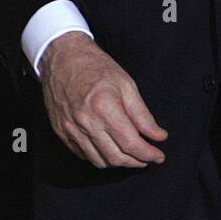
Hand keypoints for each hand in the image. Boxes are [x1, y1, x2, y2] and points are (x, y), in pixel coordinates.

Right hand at [39, 32, 167, 168]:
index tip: (159, 155)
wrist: (62, 58)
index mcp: (105, 107)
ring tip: (130, 153)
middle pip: (116, 158)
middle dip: (136, 162)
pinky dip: (100, 156)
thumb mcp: (126, 85)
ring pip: (99, 161)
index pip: (131, 144)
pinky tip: (109, 147)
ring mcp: (71, 129)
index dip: (148, 154)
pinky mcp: (62, 131)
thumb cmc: (95, 67)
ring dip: (118, 162)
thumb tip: (158, 136)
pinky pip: (84, 155)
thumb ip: (143, 115)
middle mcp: (86, 122)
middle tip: (147, 156)